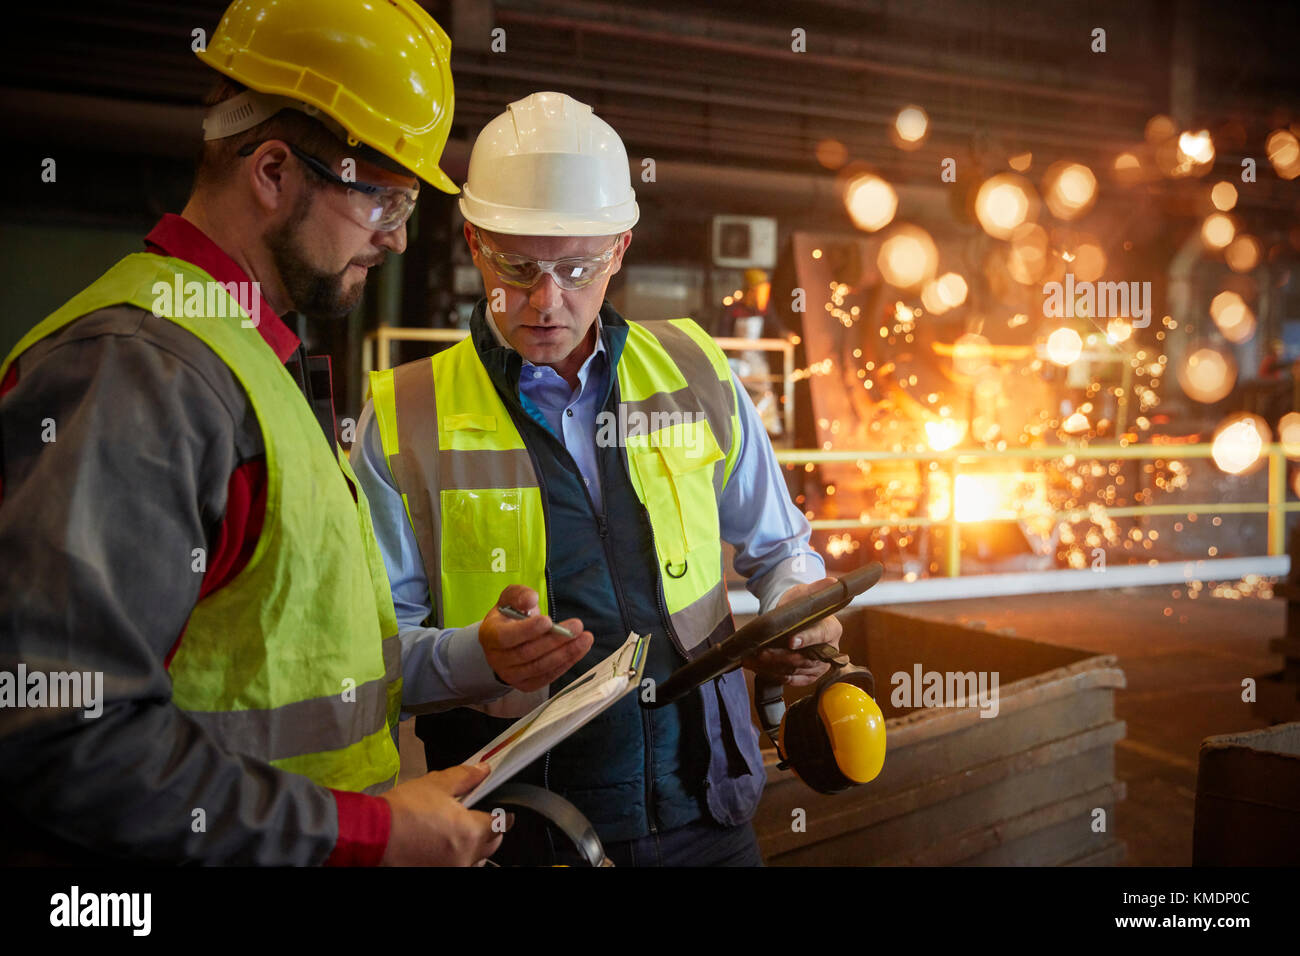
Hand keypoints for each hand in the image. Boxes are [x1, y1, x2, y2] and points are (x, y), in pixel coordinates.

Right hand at [379, 763, 504, 865]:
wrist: (373, 834)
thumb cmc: (402, 811)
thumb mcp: (436, 784)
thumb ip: (465, 777)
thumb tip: (483, 770)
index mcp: (470, 832)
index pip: (500, 825)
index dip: (503, 816)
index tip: (504, 814)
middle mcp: (464, 857)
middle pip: (491, 846)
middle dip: (490, 833)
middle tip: (480, 821)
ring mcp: (451, 870)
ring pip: (474, 861)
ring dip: (474, 849)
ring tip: (459, 835)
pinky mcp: (436, 875)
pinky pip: (456, 867)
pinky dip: (456, 859)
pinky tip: (444, 848)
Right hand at [479, 585, 593, 691]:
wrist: (506, 639)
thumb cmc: (510, 614)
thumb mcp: (510, 598)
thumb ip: (520, 594)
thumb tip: (531, 599)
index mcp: (489, 635)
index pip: (506, 637)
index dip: (527, 630)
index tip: (548, 621)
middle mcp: (497, 659)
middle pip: (527, 653)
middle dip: (555, 640)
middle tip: (577, 626)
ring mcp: (511, 675)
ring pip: (539, 667)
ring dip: (565, 653)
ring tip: (585, 639)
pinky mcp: (526, 685)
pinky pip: (547, 677)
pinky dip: (565, 664)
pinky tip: (579, 651)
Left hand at [742, 576, 843, 686]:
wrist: (795, 619)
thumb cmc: (802, 604)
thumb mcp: (806, 592)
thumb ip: (817, 588)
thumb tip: (833, 582)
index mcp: (832, 629)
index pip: (821, 636)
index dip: (806, 639)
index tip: (791, 641)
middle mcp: (829, 651)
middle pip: (804, 658)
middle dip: (780, 656)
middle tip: (761, 651)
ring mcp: (818, 667)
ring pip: (793, 670)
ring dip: (771, 666)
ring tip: (751, 658)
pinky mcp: (806, 676)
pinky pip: (789, 679)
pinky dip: (771, 675)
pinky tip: (756, 667)